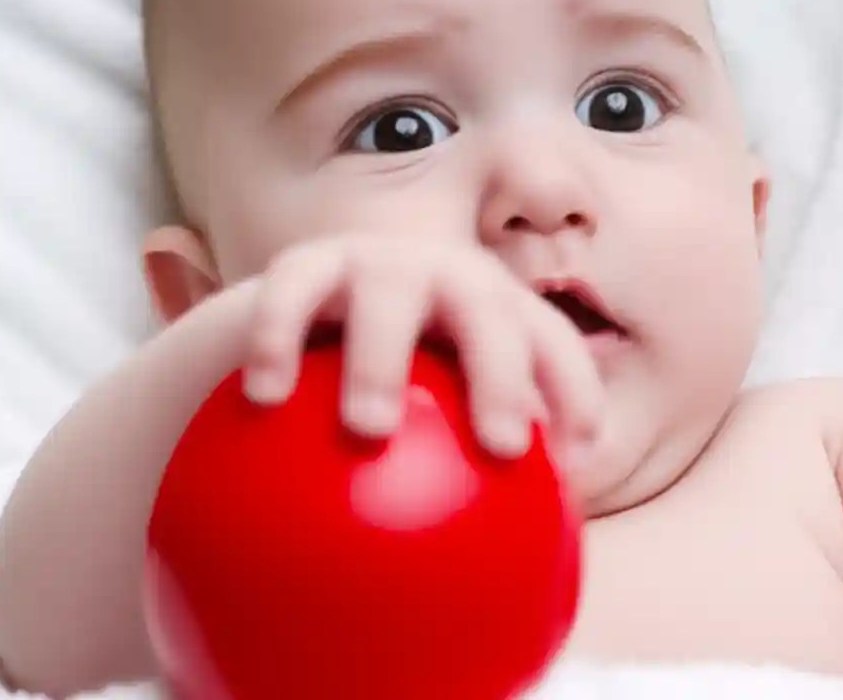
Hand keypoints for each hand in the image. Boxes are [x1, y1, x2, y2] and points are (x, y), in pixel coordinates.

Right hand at [239, 235, 601, 458]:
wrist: (311, 308)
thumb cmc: (407, 388)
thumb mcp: (449, 416)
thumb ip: (482, 475)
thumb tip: (520, 580)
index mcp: (498, 312)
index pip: (553, 344)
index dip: (576, 394)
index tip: (574, 465)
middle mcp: (448, 276)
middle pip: (489, 313)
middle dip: (501, 373)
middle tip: (504, 447)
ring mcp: (377, 263)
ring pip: (389, 298)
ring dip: (384, 360)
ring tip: (370, 429)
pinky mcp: (305, 264)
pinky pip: (290, 296)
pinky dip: (277, 338)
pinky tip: (267, 398)